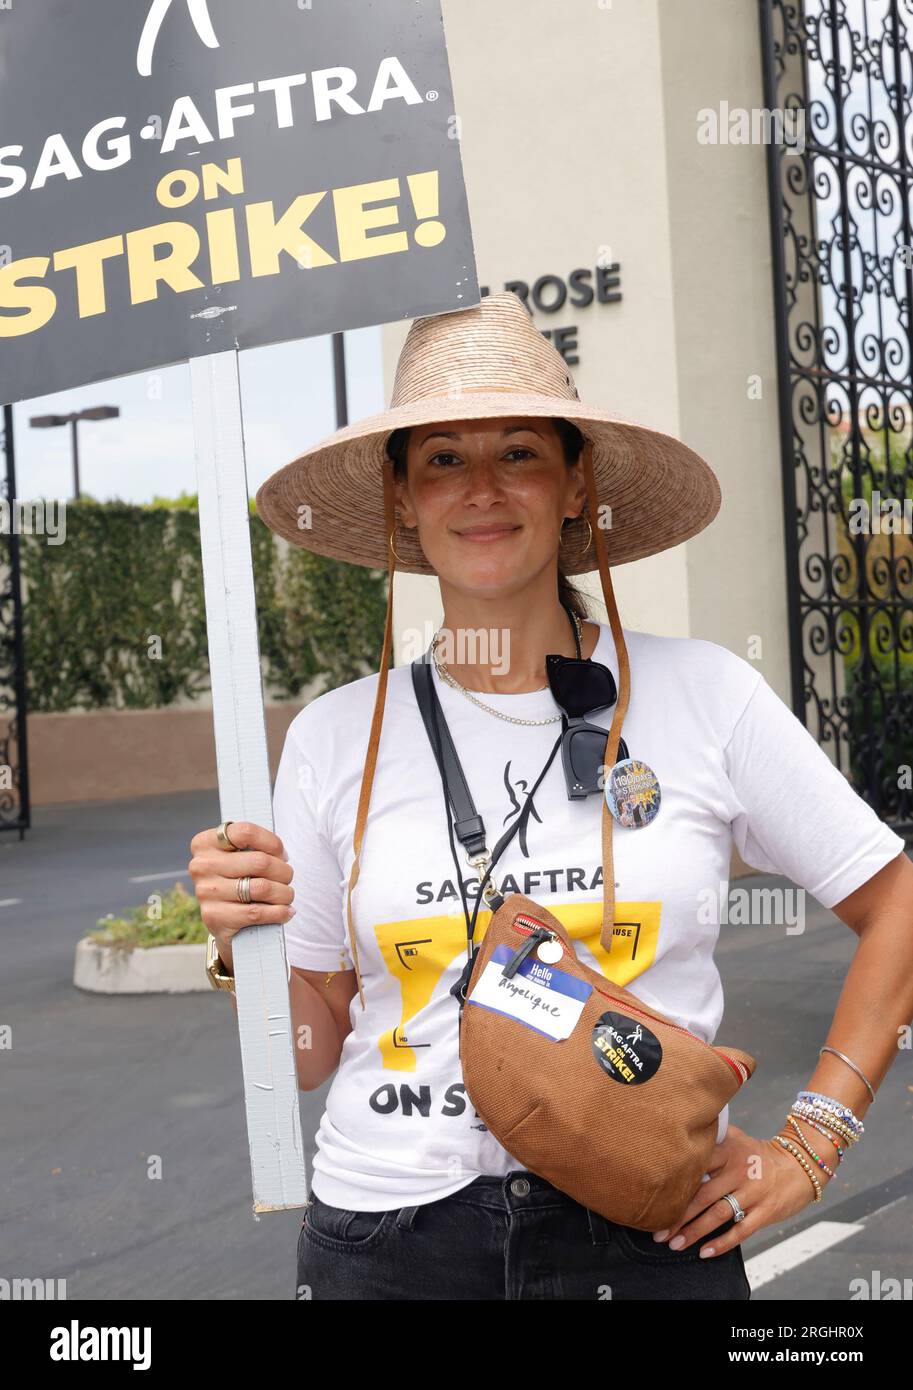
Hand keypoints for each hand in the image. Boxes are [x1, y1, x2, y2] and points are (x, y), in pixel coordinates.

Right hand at [188, 820, 293, 974]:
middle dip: (284, 871)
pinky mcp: (214, 917)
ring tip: (287, 895)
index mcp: (205, 843)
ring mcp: (205, 892)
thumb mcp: (240, 855)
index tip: (282, 855)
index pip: (246, 833)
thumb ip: (256, 847)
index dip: (273, 843)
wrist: (221, 917)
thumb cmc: (237, 878)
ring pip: (262, 888)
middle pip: (260, 861)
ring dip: (284, 893)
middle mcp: (202, 866)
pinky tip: (285, 912)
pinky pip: (257, 913)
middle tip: (287, 878)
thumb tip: (282, 857)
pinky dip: (279, 912)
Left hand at [651, 1121, 830, 1258]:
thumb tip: (680, 1131)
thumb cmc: (758, 1154)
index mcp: (729, 1150)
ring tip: (674, 1244)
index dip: (675, 1184)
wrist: (799, 1165)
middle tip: (658, 1231)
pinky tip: (704, 1252)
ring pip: (718, 1214)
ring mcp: (753, 1192)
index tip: (656, 1197)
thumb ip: (712, 1137)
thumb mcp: (737, 1138)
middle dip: (678, 1215)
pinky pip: (741, 1230)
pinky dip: (722, 1243)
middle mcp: (739, 1170)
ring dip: (694, 1231)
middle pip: (703, 1195)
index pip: (696, 1167)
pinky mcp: (766, 1211)